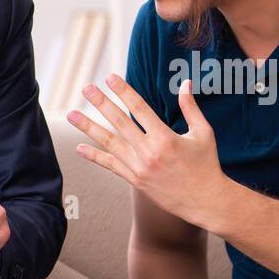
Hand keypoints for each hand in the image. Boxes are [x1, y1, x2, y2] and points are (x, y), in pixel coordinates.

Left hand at [66, 74, 228, 229]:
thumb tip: (184, 83)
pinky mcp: (135, 181)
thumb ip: (190, 108)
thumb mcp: (203, 133)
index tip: (110, 78)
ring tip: (71, 114)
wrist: (204, 201)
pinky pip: (111, 166)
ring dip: (88, 128)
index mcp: (166, 138)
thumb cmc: (206, 165)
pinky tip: (80, 147)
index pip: (139, 109)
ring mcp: (139, 168)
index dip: (124, 91)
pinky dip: (95, 157)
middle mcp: (149, 153)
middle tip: (86, 88)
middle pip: (119, 123)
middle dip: (101, 103)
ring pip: (109, 144)